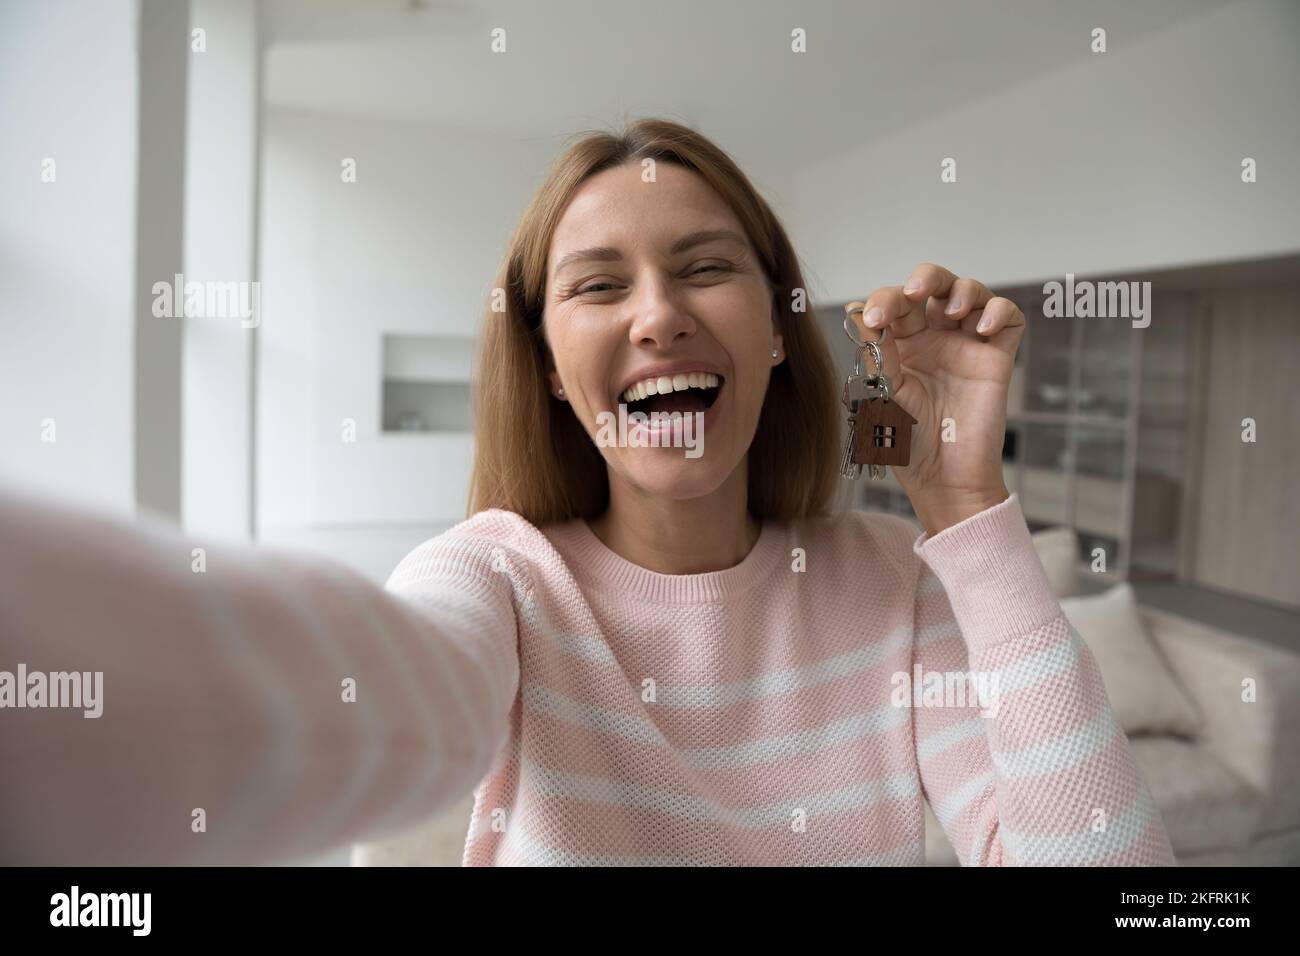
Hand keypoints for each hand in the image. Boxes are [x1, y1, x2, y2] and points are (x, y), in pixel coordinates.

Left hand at [847, 262, 1024, 534]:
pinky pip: (1008, 319)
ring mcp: (967, 346)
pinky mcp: (997, 358)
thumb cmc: (907, 443)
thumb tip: (855, 308)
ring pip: (972, 293)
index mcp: (902, 344)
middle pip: (935, 285)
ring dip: (962, 289)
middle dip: (926, 277)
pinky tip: (980, 329)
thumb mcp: (884, 393)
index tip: (877, 318)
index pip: (897, 303)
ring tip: (952, 311)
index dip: (886, 300)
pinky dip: (998, 311)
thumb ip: (876, 351)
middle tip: (915, 292)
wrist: (942, 478)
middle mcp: (935, 339)